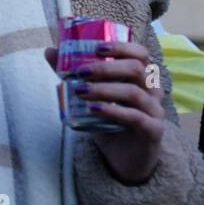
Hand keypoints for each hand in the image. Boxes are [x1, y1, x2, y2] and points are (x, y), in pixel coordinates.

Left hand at [46, 41, 164, 183]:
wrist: (123, 158)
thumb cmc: (109, 122)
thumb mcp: (91, 97)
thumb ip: (74, 75)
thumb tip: (50, 51)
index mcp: (141, 78)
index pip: (140, 54)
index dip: (121, 47)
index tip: (97, 47)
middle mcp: (152, 91)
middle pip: (137, 69)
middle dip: (106, 68)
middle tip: (80, 72)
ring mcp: (154, 111)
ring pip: (134, 92)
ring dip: (104, 89)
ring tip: (80, 90)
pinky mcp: (153, 131)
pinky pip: (136, 117)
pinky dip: (113, 110)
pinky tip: (93, 109)